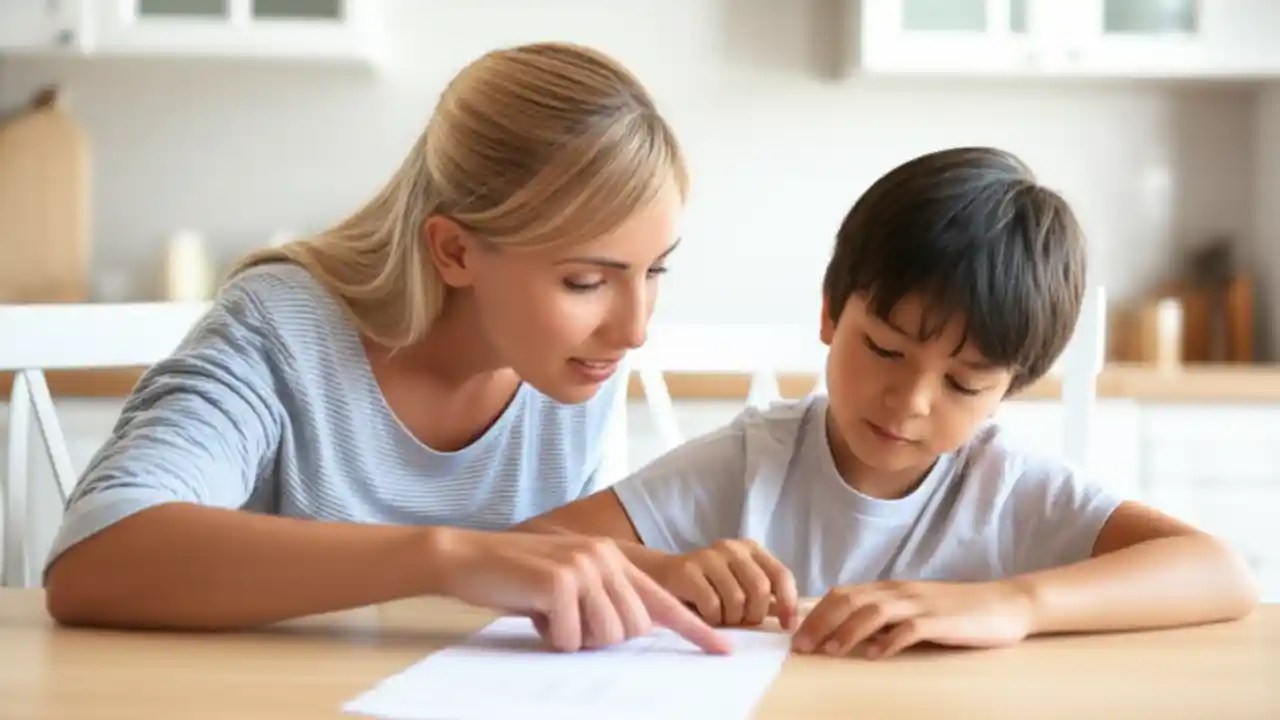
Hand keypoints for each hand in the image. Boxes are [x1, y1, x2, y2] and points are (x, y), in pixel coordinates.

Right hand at [436, 529, 731, 653]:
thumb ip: (604, 599)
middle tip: (564, 621)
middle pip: (630, 630)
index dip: (695, 630)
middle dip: (598, 639)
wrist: (468, 556)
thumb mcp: (569, 584)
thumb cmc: (517, 578)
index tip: (724, 651)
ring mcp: (584, 566)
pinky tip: (532, 612)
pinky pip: (569, 638)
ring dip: (572, 638)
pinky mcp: (560, 582)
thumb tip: (632, 632)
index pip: (662, 601)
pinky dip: (549, 637)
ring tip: (547, 614)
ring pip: (604, 637)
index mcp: (612, 558)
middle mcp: (605, 557)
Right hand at [654, 539, 798, 629]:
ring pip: (736, 600)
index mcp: (752, 549)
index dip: (788, 602)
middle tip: (742, 621)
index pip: (782, 575)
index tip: (786, 625)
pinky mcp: (688, 570)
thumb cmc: (710, 586)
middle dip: (754, 614)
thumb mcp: (741, 586)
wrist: (664, 576)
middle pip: (760, 589)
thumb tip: (791, 618)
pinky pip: (712, 605)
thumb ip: (766, 598)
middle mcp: (732, 548)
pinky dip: (713, 618)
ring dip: (731, 619)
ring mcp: (709, 556)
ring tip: (722, 617)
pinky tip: (706, 615)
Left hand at [792, 580, 1035, 658]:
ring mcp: (921, 605)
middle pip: (851, 600)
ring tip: (829, 651)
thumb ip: (886, 620)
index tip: (796, 635)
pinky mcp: (941, 621)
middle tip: (802, 647)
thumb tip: (853, 638)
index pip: (844, 594)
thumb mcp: (914, 611)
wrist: (1005, 605)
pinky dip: (889, 641)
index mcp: (891, 590)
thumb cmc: (957, 612)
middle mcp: (900, 592)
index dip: (817, 613)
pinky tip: (875, 655)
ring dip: (848, 631)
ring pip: (874, 612)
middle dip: (821, 622)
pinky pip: (910, 628)